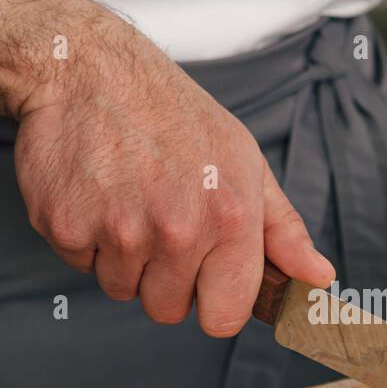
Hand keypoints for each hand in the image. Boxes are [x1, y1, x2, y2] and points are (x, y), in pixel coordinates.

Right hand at [13, 20, 334, 336]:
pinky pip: (81, 265)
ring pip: (122, 289)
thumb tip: (318, 278)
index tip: (206, 278)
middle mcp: (178, 230)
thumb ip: (283, 230)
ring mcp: (120, 231)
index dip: (213, 302)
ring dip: (123, 259)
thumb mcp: (245, 162)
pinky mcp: (68, 227)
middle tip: (160, 221)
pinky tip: (97, 194)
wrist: (89, 70)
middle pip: (167, 310)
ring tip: (128, 201)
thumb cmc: (172, 114)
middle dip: (164, 279)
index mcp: (230, 218)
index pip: (224, 317)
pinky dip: (86, 239)